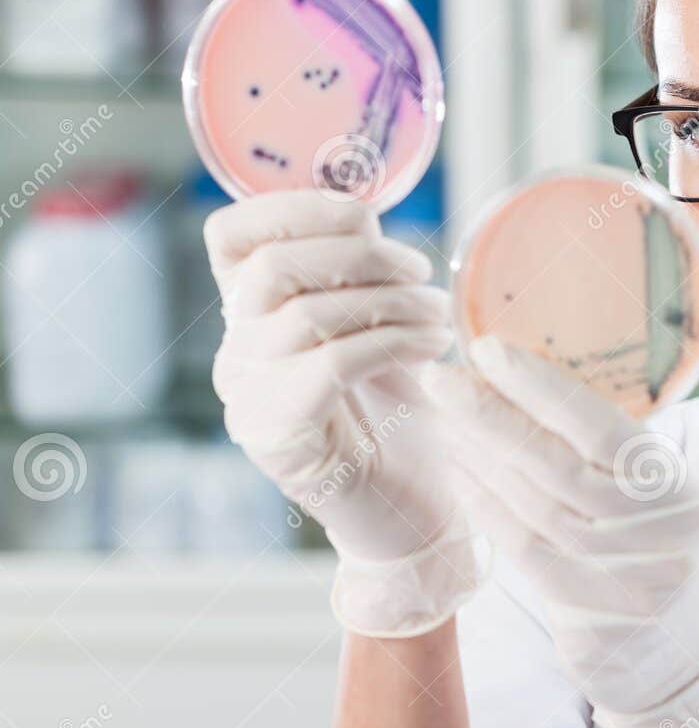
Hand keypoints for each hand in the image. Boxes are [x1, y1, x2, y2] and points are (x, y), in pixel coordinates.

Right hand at [205, 190, 486, 635]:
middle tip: (422, 274)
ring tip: (440, 319)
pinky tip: (431, 349)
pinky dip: (392, 342)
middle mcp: (238, 354)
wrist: (418, 520)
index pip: (230, 237)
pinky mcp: (277, 437)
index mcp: (255, 318)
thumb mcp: (384, 329)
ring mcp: (249, 398)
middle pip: (270, 266)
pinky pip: (329, 364)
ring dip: (391, 303)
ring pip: (305, 314)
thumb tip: (361, 216)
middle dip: (360, 257)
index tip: (365, 218)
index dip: (292, 208)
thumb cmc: (406, 423)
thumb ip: (361, 276)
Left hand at [422, 337, 698, 727]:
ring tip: (441, 418)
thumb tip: (526, 379)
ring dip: (476, 457)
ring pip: (530, 506)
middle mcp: (650, 534)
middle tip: (440, 378)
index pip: (602, 428)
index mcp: (675, 490)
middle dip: (489, 416)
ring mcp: (615, 579)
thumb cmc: (660, 546)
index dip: (540, 388)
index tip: (488, 350)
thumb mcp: (662, 491)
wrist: (681, 652)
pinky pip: (519, 548)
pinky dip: (483, 504)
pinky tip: (457, 471)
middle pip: (555, 466)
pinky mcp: (581, 615)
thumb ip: (611, 448)